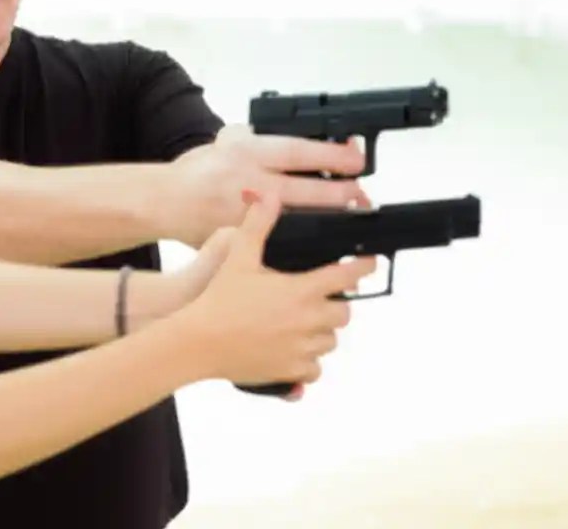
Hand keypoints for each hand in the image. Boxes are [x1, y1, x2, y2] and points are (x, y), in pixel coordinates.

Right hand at [166, 124, 372, 246]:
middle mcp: (247, 185)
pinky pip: (279, 246)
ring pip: (300, 224)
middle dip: (341, 195)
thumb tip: (296, 138)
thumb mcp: (224, 140)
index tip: (355, 159)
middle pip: (307, 193)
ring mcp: (245, 218)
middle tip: (361, 194)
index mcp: (245, 154)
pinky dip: (303, 247)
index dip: (332, 156)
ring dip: (329, 223)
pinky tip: (321, 246)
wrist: (164, 203)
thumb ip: (256, 137)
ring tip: (348, 219)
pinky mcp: (241, 242)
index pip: (297, 153)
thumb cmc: (195, 171)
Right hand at [180, 188, 376, 395]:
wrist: (198, 342)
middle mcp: (308, 320)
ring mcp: (302, 348)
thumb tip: (268, 197)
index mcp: (301, 290)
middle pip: (344, 313)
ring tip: (299, 324)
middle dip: (335, 304)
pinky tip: (291, 350)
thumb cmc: (218, 300)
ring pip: (330, 341)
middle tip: (317, 298)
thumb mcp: (237, 257)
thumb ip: (257, 226)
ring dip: (321, 332)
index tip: (368, 262)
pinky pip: (315, 369)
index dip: (363, 266)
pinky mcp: (291, 370)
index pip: (347, 276)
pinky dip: (308, 361)